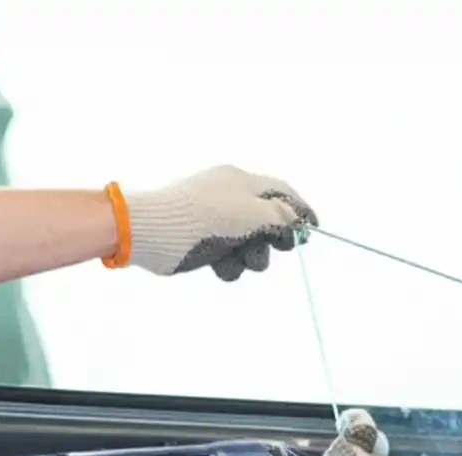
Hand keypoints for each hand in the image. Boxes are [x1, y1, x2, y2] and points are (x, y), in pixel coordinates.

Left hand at [113, 165, 317, 280]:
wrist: (148, 230)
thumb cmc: (202, 219)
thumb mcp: (251, 214)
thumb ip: (279, 218)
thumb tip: (295, 221)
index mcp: (241, 182)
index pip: (281, 193)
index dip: (300, 210)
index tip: (313, 230)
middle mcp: (228, 196)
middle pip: (266, 220)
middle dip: (272, 239)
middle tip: (275, 250)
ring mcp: (212, 219)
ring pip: (246, 241)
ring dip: (249, 256)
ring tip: (239, 260)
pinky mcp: (199, 240)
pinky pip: (225, 253)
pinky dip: (228, 263)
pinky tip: (220, 267)